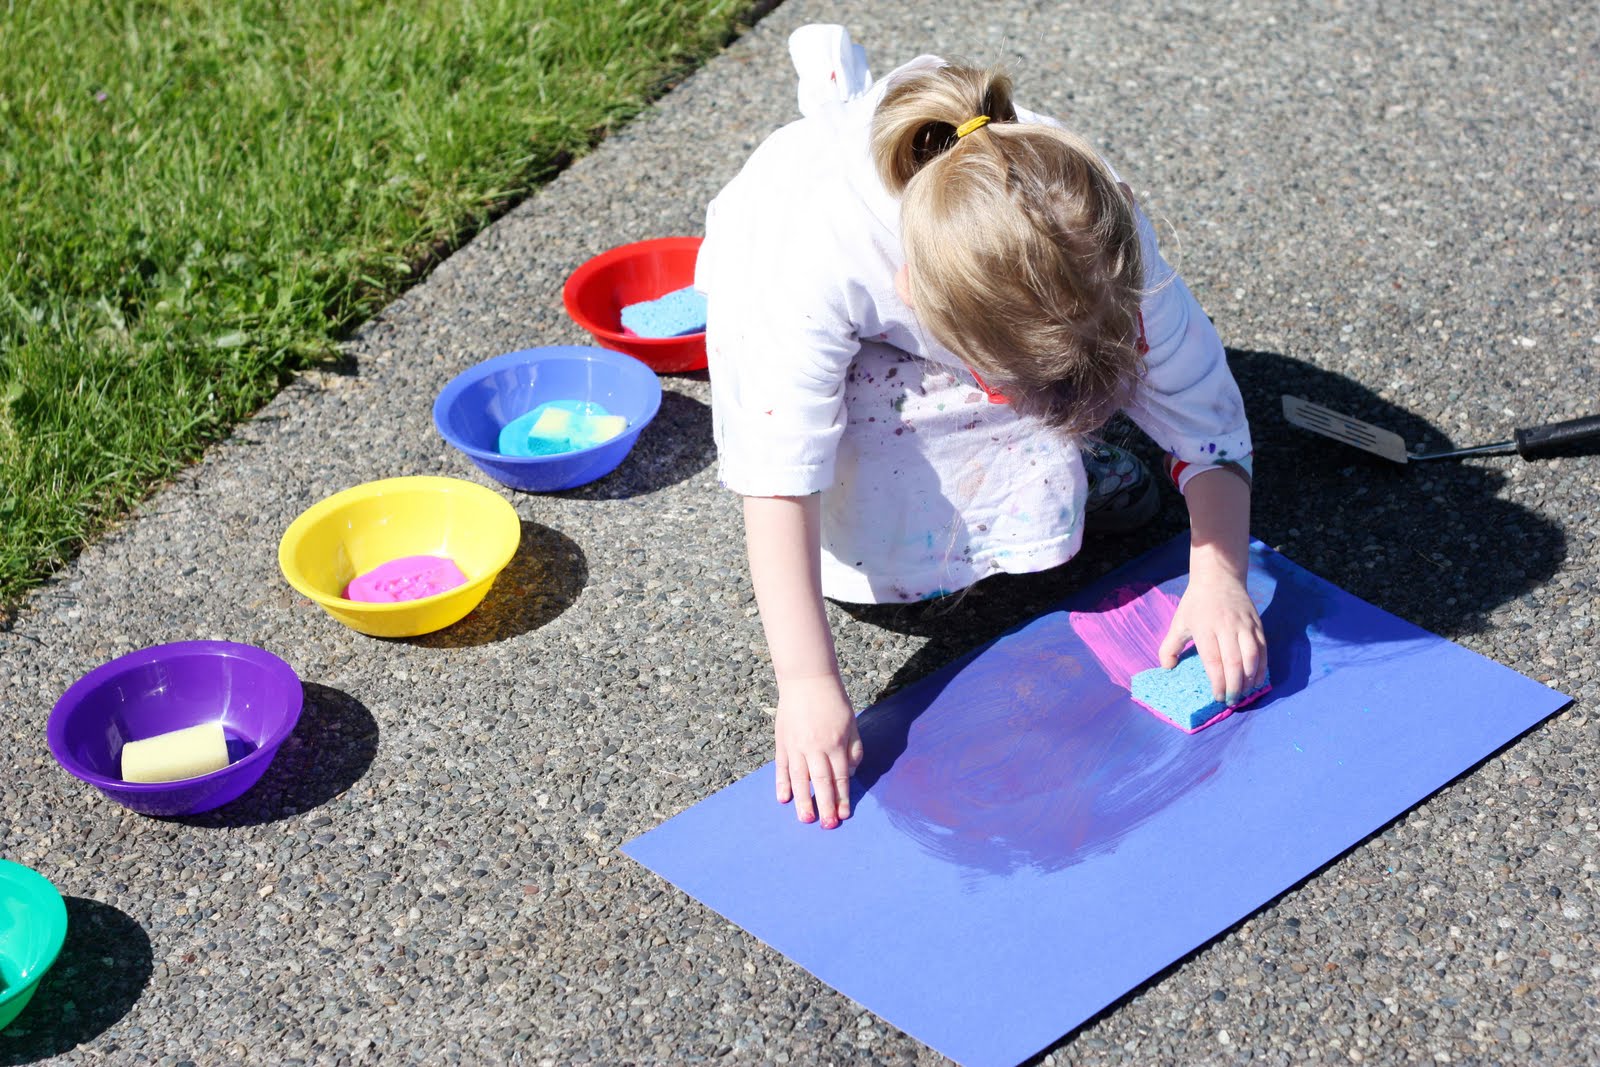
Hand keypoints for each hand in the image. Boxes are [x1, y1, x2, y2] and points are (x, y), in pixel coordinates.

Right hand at [773, 674, 862, 828]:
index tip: (843, 815)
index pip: (839, 776)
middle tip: (826, 825)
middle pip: (821, 781)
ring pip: (799, 778)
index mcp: (835, 743)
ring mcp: (796, 745)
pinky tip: (783, 798)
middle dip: (824, 805)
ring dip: (802, 800)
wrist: (807, 680)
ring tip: (805, 819)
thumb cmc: (833, 702)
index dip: (841, 797)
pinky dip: (782, 783)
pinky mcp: (782, 742)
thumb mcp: (852, 724)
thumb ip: (854, 749)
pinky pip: (782, 767)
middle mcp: (815, 747)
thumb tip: (849, 773)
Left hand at [1158, 572, 1266, 703]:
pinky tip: (1258, 680)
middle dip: (1234, 686)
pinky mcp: (1257, 624)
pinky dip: (1263, 667)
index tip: (1217, 697)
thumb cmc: (1196, 603)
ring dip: (1251, 678)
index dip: (1218, 681)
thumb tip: (1167, 668)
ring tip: (1245, 693)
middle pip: (1234, 662)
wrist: (1220, 577)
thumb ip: (1170, 646)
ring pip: (1252, 656)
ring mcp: (1244, 625)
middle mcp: (1227, 627)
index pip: (1213, 660)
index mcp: (1205, 628)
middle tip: (1231, 701)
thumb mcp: (1179, 622)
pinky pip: (1263, 649)